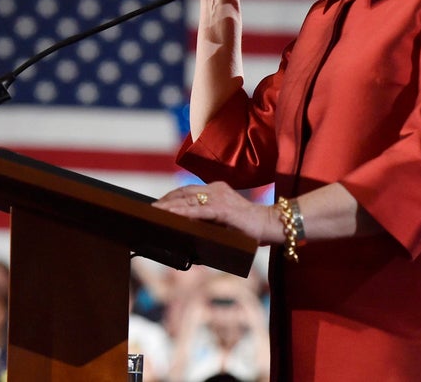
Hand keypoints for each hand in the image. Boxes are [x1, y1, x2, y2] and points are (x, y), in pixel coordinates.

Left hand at [153, 181, 280, 244]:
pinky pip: (198, 211)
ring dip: (168, 206)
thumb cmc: (250, 227)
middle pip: (184, 193)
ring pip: (188, 200)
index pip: (188, 191)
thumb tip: (189, 232)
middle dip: (165, 200)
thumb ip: (209, 222)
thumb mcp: (224, 221)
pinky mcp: (223, 209)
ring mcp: (220, 198)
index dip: (171, 197)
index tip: (157, 204)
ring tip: (154, 211)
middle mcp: (217, 190)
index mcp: (217, 190)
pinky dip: (182, 213)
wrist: (271, 225)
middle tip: (149, 209)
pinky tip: (171, 216)